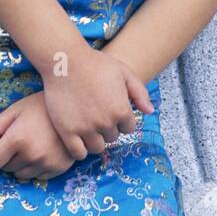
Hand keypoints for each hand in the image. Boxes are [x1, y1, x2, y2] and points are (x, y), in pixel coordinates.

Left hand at [0, 90, 76, 180]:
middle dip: (8, 158)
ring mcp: (47, 163)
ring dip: (22, 165)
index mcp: (17, 139)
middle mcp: (32, 154)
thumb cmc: (41, 105)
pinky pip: (38, 177)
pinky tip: (44, 151)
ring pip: (21, 175)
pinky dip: (37, 168)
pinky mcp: (59, 168)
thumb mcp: (15, 110)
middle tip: (20, 141)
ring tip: (33, 145)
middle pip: (6, 169)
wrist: (76, 106)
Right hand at [38, 44, 154, 160]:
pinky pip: (78, 153)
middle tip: (98, 116)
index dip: (122, 121)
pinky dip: (80, 150)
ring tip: (89, 129)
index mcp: (121, 110)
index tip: (112, 112)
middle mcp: (106, 122)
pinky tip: (78, 139)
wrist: (66, 62)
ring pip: (97, 148)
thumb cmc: (96, 64)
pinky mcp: (67, 132)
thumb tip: (150, 112)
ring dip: (95, 140)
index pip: (129, 128)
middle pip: (113, 137)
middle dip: (108, 129)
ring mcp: (86, 129)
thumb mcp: (124, 73)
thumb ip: (139, 93)